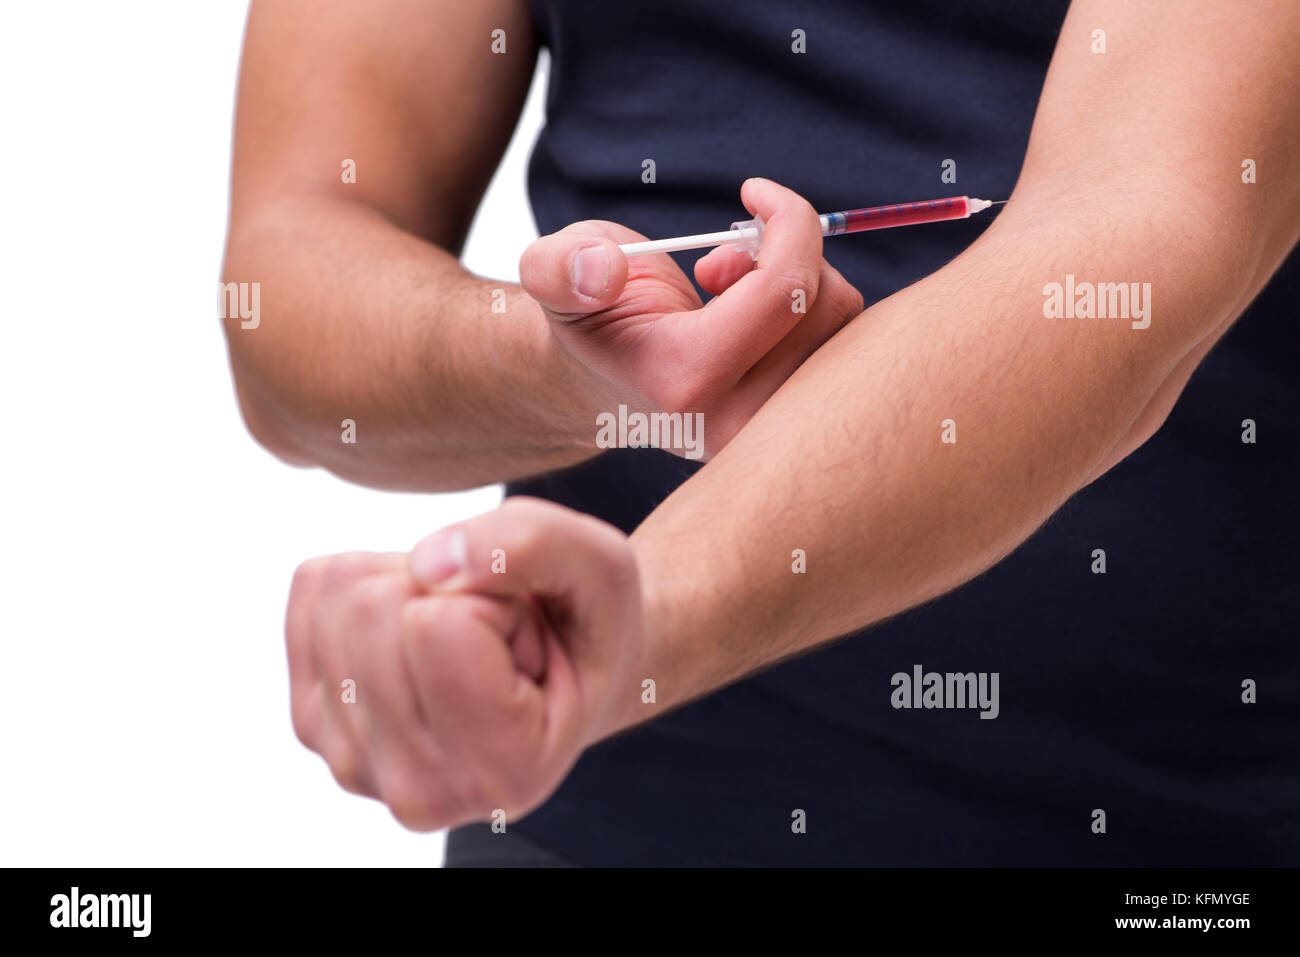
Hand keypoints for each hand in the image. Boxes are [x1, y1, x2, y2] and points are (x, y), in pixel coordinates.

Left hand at [284, 497, 639, 830]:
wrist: (565, 670)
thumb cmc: (586, 623)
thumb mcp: (600, 566)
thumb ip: (530, 547)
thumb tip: (428, 561)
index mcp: (499, 772)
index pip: (437, 623)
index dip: (495, 598)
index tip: (529, 642)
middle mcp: (415, 789)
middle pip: (374, 606)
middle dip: (446, 589)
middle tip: (497, 636)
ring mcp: (351, 762)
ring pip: (339, 593)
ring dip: (411, 585)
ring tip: (466, 637)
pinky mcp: (312, 722)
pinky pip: (312, 588)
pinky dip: (371, 578)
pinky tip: (421, 632)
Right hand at [520, 178, 863, 458]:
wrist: (595, 380)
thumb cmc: (586, 311)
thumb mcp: (552, 272)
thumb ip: (560, 267)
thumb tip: (603, 270)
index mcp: (685, 383)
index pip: (785, 289)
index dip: (786, 220)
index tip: (754, 190)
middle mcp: (737, 423)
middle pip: (825, 307)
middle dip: (788, 255)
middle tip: (724, 260)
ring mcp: (769, 432)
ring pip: (842, 326)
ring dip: (798, 282)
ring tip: (732, 288)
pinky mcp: (792, 426)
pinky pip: (844, 343)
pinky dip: (810, 309)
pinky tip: (755, 314)